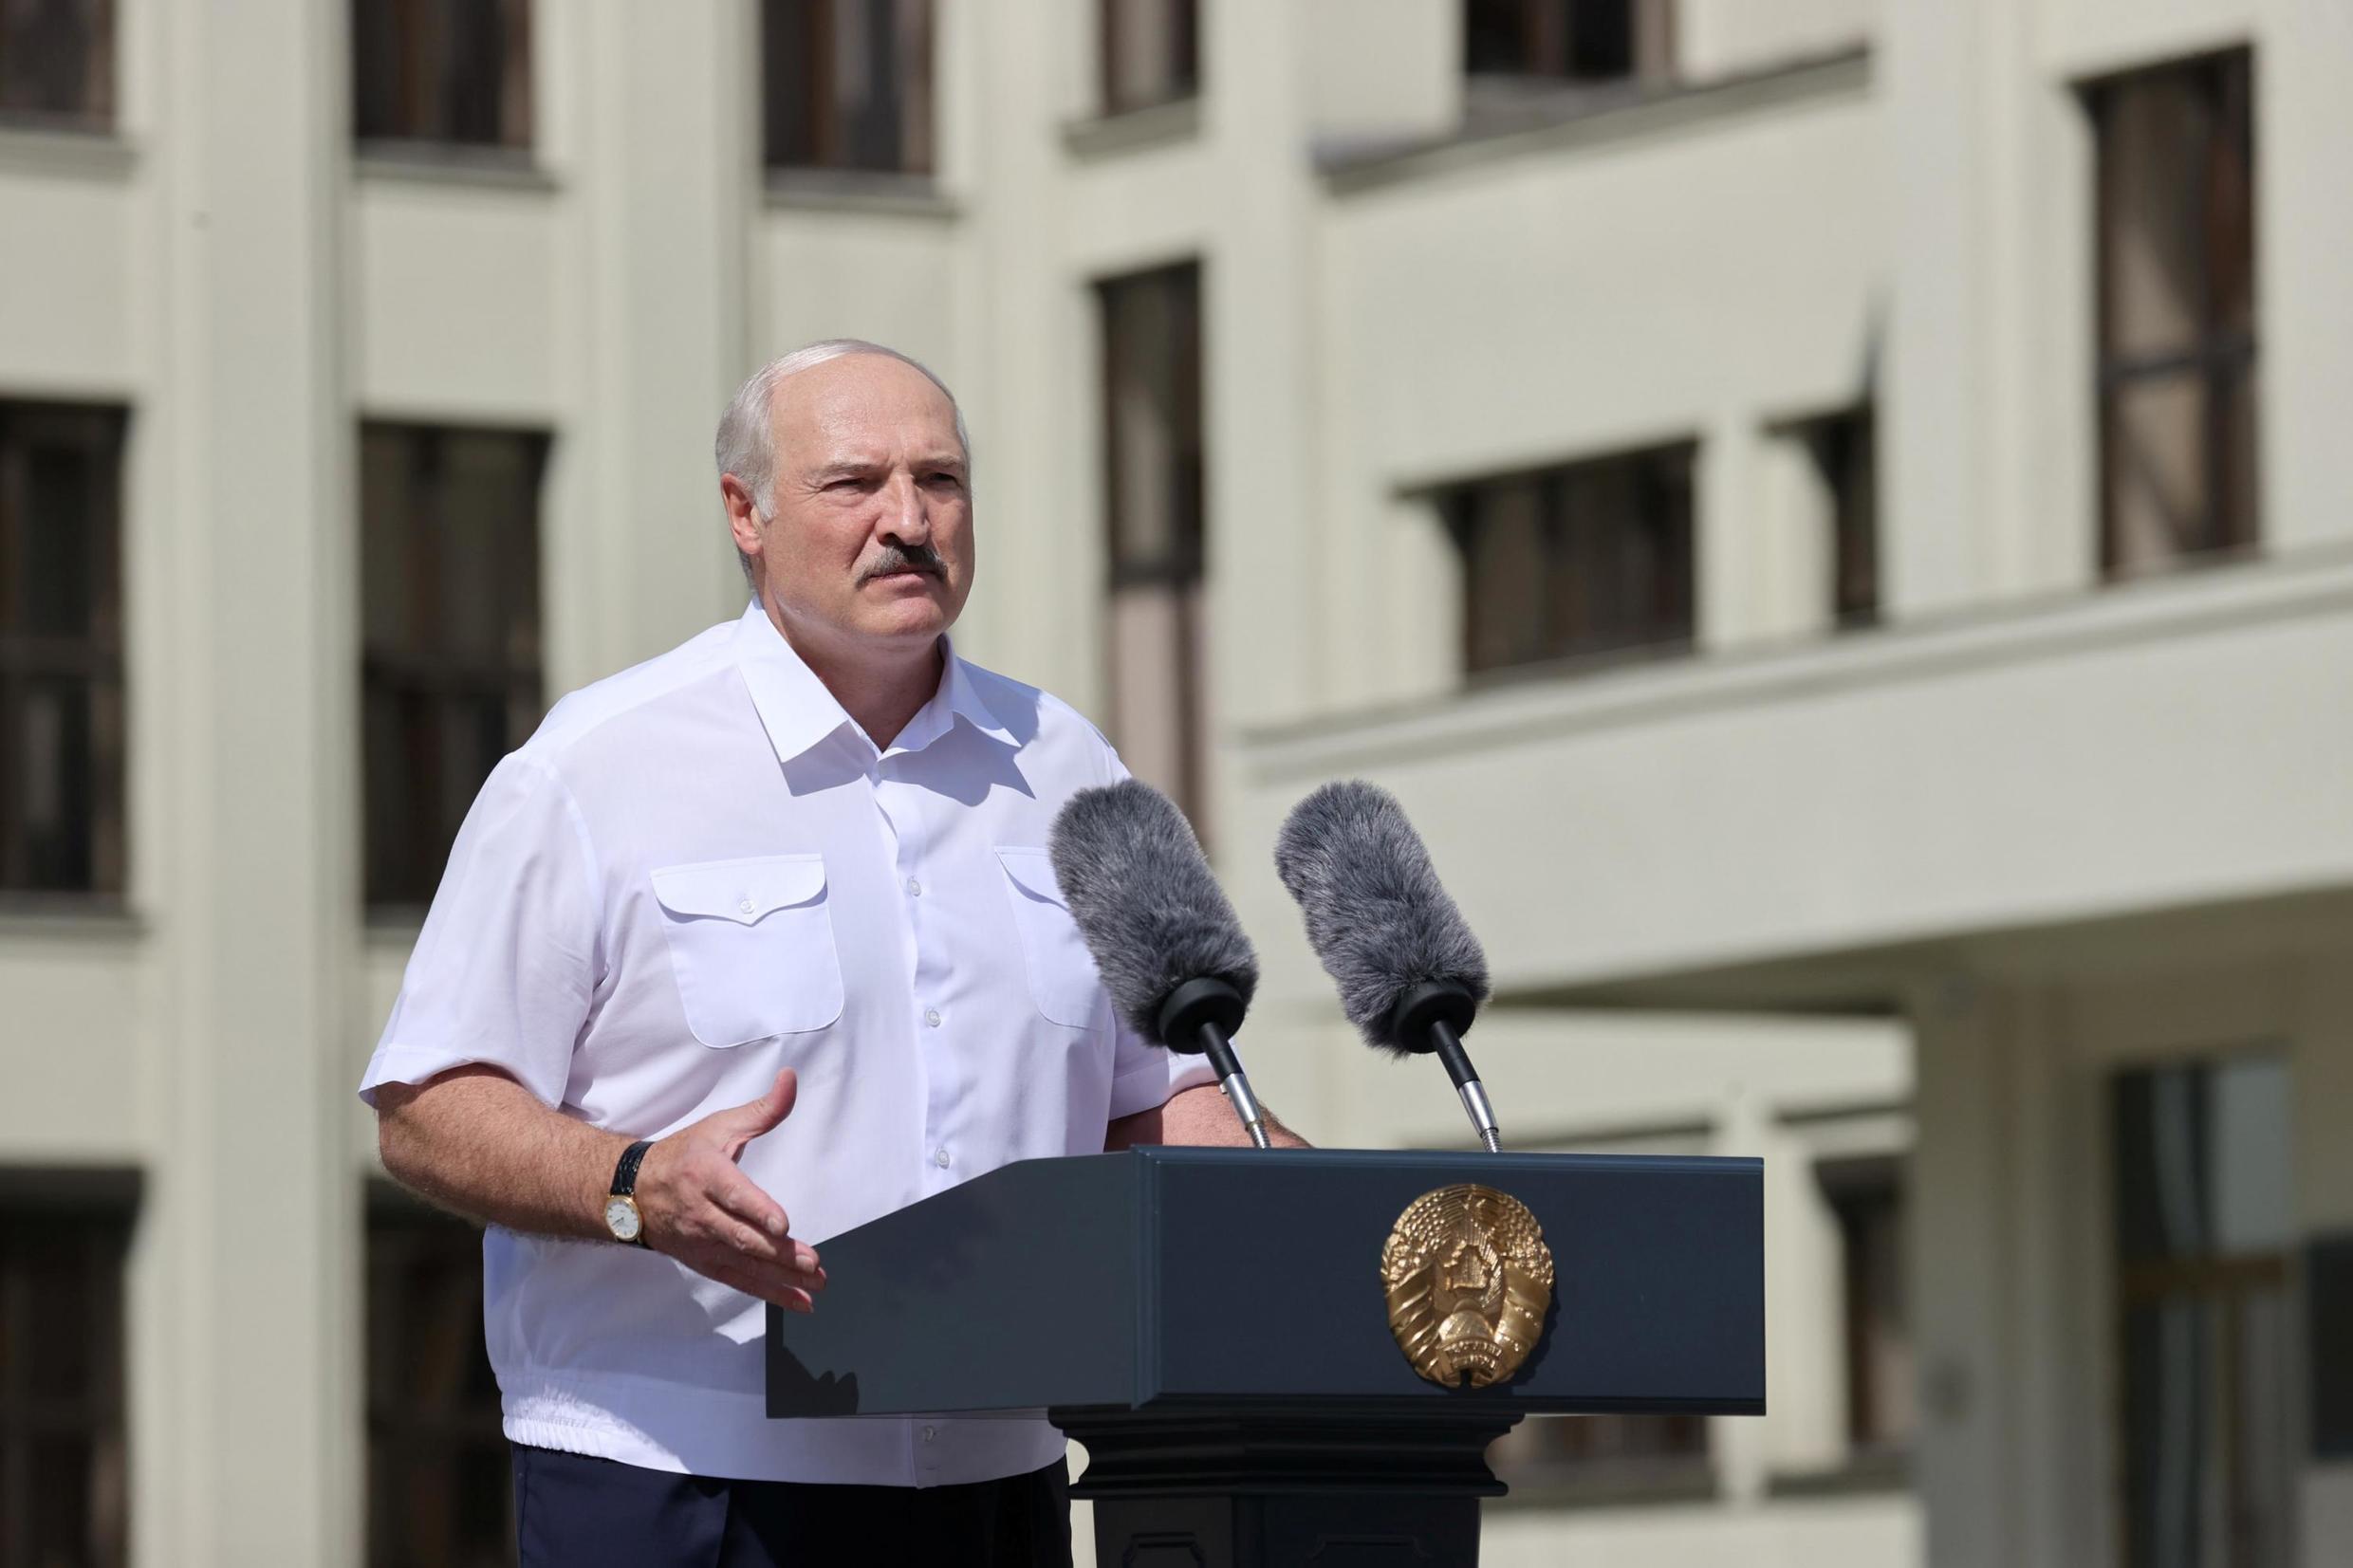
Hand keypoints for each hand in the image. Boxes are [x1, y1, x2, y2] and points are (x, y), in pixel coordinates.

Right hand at [633, 1068, 826, 1312]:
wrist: (630, 1192)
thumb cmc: (684, 1154)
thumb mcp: (719, 1126)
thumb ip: (761, 1110)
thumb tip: (791, 1079)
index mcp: (704, 1173)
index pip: (732, 1195)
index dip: (757, 1211)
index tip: (782, 1224)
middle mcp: (701, 1212)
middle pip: (742, 1237)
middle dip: (778, 1253)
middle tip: (813, 1263)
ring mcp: (701, 1242)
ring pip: (744, 1264)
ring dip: (781, 1278)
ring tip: (816, 1283)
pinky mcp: (704, 1262)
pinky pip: (739, 1281)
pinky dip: (770, 1293)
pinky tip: (801, 1302)